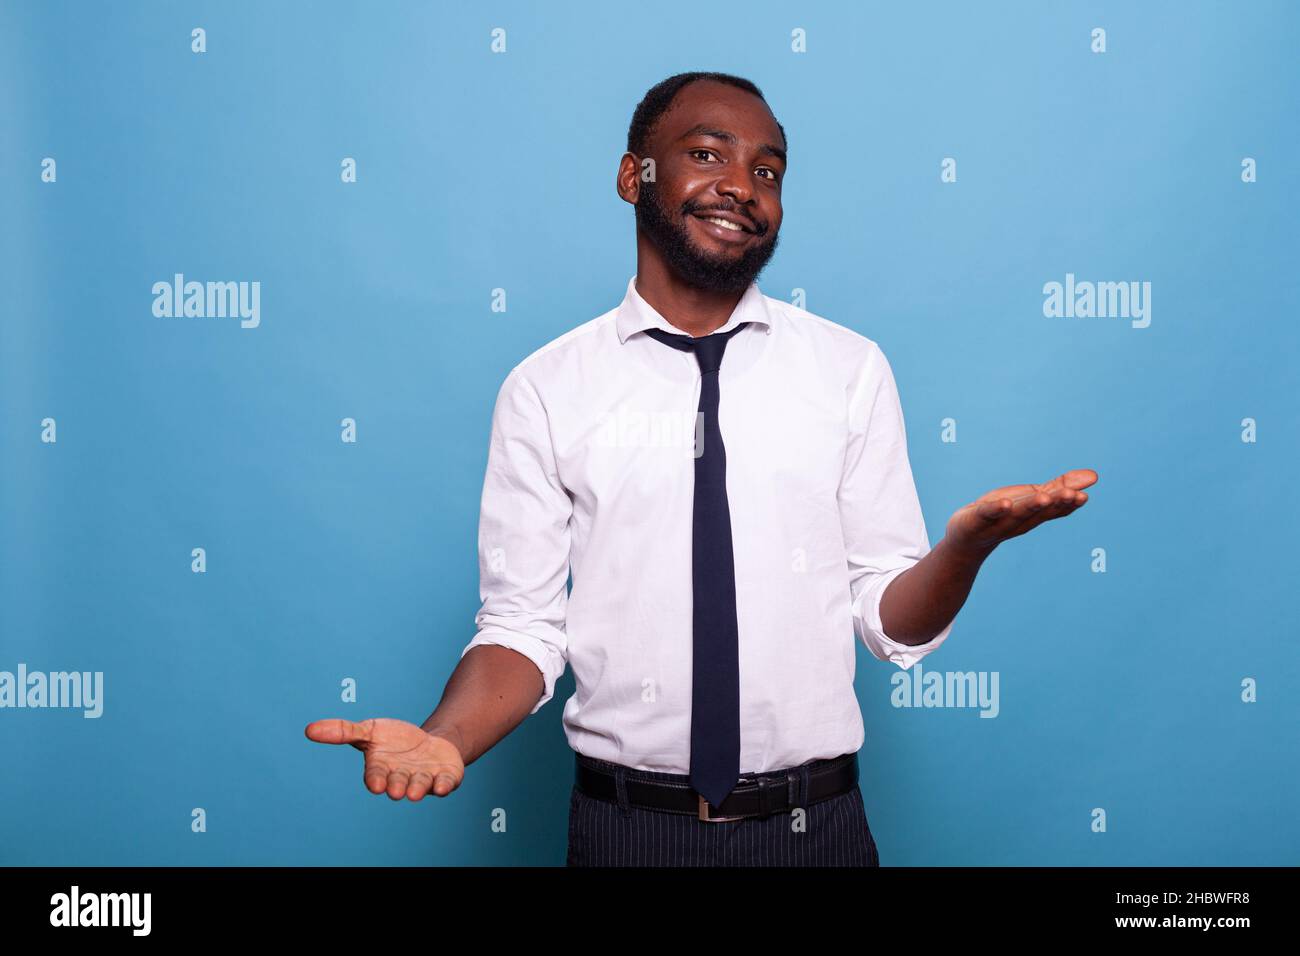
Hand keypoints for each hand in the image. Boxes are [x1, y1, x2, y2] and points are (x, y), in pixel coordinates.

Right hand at [305, 717, 464, 800]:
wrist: (432, 744)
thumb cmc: (395, 740)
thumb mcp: (369, 730)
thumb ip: (342, 731)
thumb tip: (308, 730)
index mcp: (382, 769)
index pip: (376, 777)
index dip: (376, 780)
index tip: (375, 784)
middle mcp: (402, 778)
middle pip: (398, 783)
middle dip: (397, 786)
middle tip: (397, 790)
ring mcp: (425, 779)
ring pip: (420, 786)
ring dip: (418, 789)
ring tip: (414, 792)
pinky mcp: (446, 777)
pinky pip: (446, 783)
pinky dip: (445, 785)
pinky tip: (444, 785)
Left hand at [944, 468, 1097, 557]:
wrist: (967, 537)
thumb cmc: (1002, 514)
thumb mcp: (1032, 497)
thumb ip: (1060, 486)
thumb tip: (1094, 475)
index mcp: (1034, 515)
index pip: (1055, 509)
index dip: (1068, 504)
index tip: (1084, 496)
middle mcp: (1020, 521)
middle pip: (1040, 512)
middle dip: (1057, 503)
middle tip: (1074, 495)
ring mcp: (998, 522)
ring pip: (1017, 514)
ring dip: (1031, 506)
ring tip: (1045, 497)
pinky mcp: (976, 520)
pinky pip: (987, 513)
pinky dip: (996, 509)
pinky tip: (1005, 503)